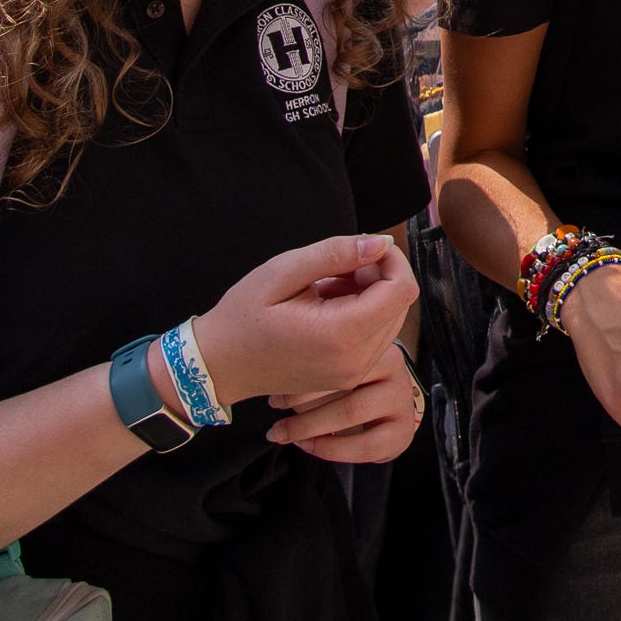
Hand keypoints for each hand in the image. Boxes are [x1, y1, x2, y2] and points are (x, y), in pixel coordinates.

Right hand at [188, 234, 418, 409]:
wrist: (219, 366)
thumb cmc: (243, 316)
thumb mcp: (283, 272)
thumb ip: (336, 254)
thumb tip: (381, 243)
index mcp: (341, 335)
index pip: (402, 290)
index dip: (391, 260)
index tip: (361, 249)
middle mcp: (355, 361)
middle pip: (400, 304)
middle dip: (378, 277)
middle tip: (335, 269)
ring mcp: (352, 374)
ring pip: (391, 319)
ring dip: (370, 296)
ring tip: (326, 288)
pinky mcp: (348, 377)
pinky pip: (375, 337)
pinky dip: (362, 315)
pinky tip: (327, 307)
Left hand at [265, 344, 421, 464]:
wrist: (375, 409)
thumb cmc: (343, 382)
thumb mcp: (331, 360)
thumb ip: (315, 353)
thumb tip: (276, 349)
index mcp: (377, 342)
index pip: (339, 353)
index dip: (302, 373)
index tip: (275, 386)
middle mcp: (397, 367)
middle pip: (344, 381)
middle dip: (300, 399)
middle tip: (274, 406)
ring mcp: (402, 400)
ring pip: (350, 413)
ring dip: (309, 426)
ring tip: (283, 431)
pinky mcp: (403, 431)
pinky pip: (366, 446)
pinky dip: (330, 449)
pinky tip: (309, 444)